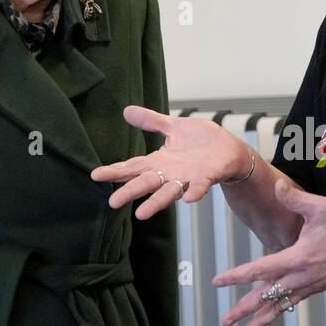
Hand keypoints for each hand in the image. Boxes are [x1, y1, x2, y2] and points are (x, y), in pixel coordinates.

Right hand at [91, 106, 252, 219]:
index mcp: (160, 161)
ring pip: (169, 191)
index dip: (115, 171)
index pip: (134, 167)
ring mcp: (188, 177)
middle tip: (112, 203)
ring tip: (141, 214)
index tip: (95, 175)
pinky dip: (194, 192)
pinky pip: (200, 186)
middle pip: (146, 183)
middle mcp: (171, 173)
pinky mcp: (207, 176)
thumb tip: (126, 110)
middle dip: (130, 192)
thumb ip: (151, 121)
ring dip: (156, 202)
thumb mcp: (174, 126)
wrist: (230, 151)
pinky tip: (188, 199)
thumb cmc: (201, 141)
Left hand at [212, 179, 325, 325]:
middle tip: (225, 321)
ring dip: (260, 320)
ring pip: (279, 306)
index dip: (237, 276)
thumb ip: (295, 198)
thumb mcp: (322, 207)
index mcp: (298, 258)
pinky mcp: (315, 289)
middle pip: (267, 296)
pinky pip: (292, 304)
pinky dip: (278, 313)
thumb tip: (276, 186)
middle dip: (244, 309)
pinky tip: (267, 319)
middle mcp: (301, 277)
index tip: (218, 281)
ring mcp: (308, 286)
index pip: (261, 269)